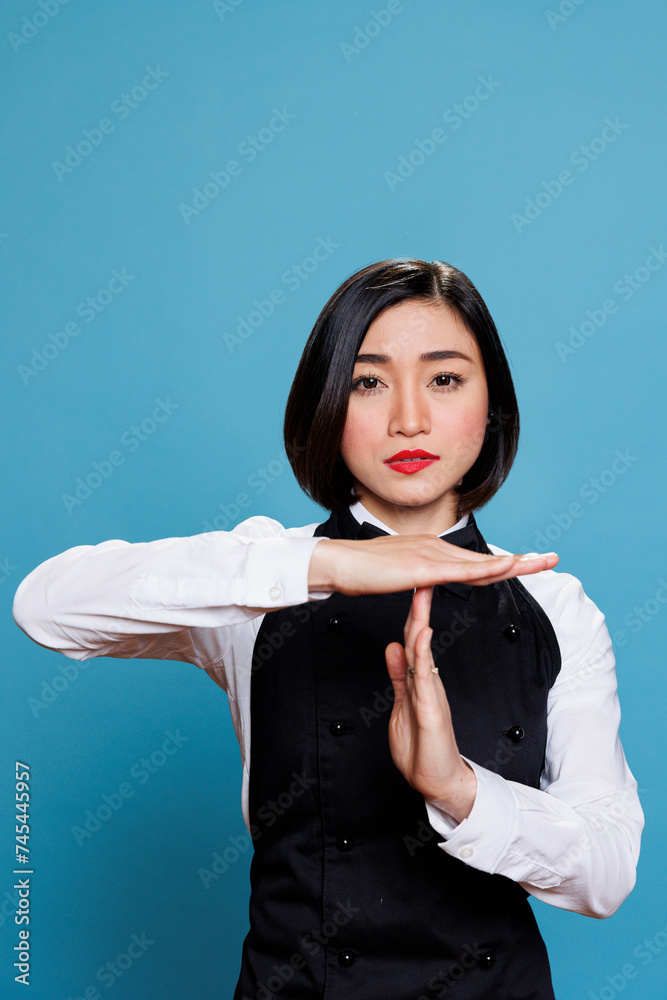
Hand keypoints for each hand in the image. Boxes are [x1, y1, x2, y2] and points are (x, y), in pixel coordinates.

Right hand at [308, 533, 557, 595]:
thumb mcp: (397, 573)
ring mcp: (431, 555)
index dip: (504, 562)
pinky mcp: (422, 567)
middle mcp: (437, 547)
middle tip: (552, 559)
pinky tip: (505, 569)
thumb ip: (416, 574)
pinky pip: (460, 570)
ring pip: (480, 562)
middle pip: (486, 558)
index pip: (475, 560)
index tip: (527, 563)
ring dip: (513, 563)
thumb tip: (427, 580)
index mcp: (432, 549)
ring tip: (540, 563)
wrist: (338, 563)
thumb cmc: (361, 570)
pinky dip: (486, 570)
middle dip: (522, 560)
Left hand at [385, 586, 476, 822]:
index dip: (410, 613)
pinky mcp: (432, 708)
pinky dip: (423, 654)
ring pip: (424, 651)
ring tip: (422, 595)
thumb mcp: (402, 704)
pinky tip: (422, 635)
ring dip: (421, 622)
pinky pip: (425, 676)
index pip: (413, 640)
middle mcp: (427, 681)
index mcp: (418, 679)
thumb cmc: (421, 747)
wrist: (439, 780)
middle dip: (418, 607)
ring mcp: (431, 693)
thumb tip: (393, 648)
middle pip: (420, 638)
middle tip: (420, 576)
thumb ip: (398, 676)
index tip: (410, 588)